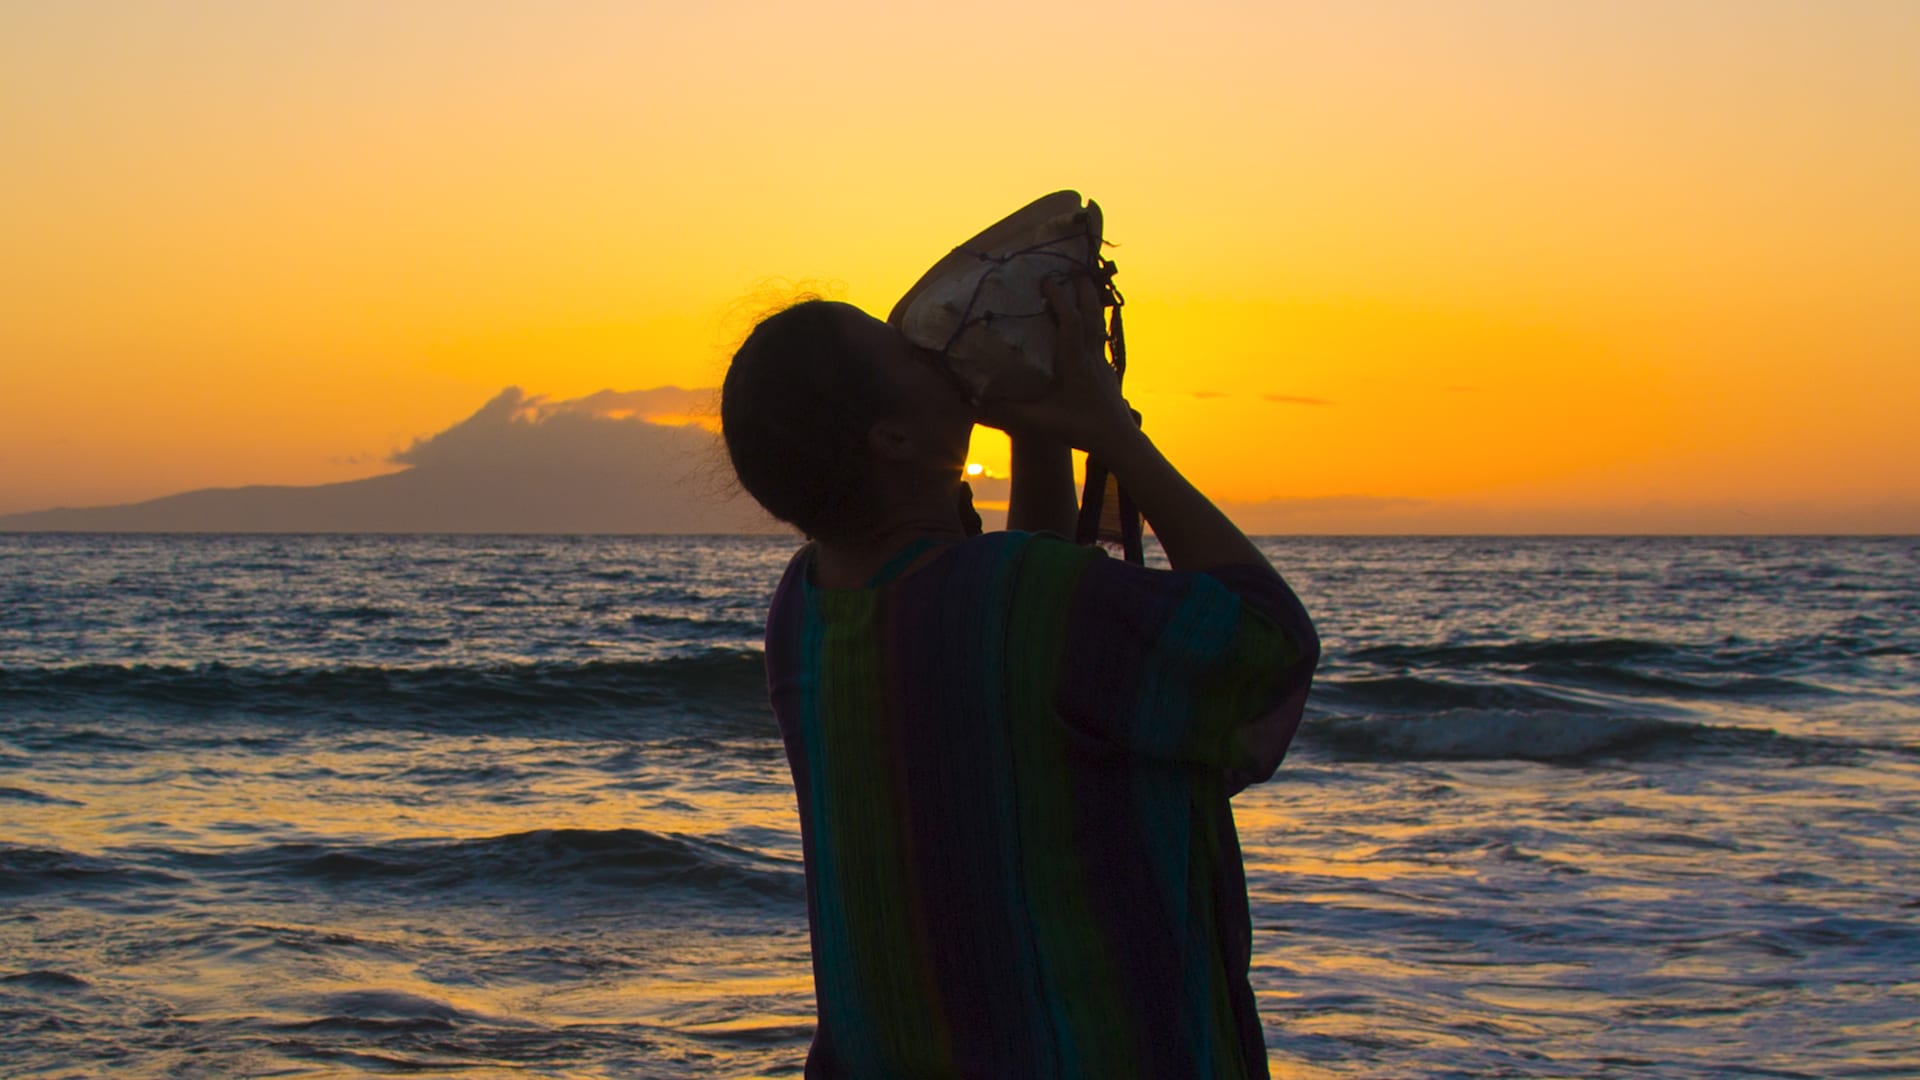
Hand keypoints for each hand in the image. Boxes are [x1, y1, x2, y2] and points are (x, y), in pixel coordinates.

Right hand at [976, 273, 1139, 458]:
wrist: (1119, 440)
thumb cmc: (1080, 428)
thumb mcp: (1040, 422)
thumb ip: (1008, 413)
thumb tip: (974, 405)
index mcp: (1074, 362)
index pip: (1070, 321)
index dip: (1060, 298)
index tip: (1048, 279)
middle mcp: (1090, 357)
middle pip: (1091, 314)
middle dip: (1083, 291)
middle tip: (1076, 271)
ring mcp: (1102, 364)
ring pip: (1099, 326)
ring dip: (1092, 304)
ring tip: (1086, 287)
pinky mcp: (1108, 373)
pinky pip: (1100, 341)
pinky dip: (1095, 326)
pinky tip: (1091, 329)